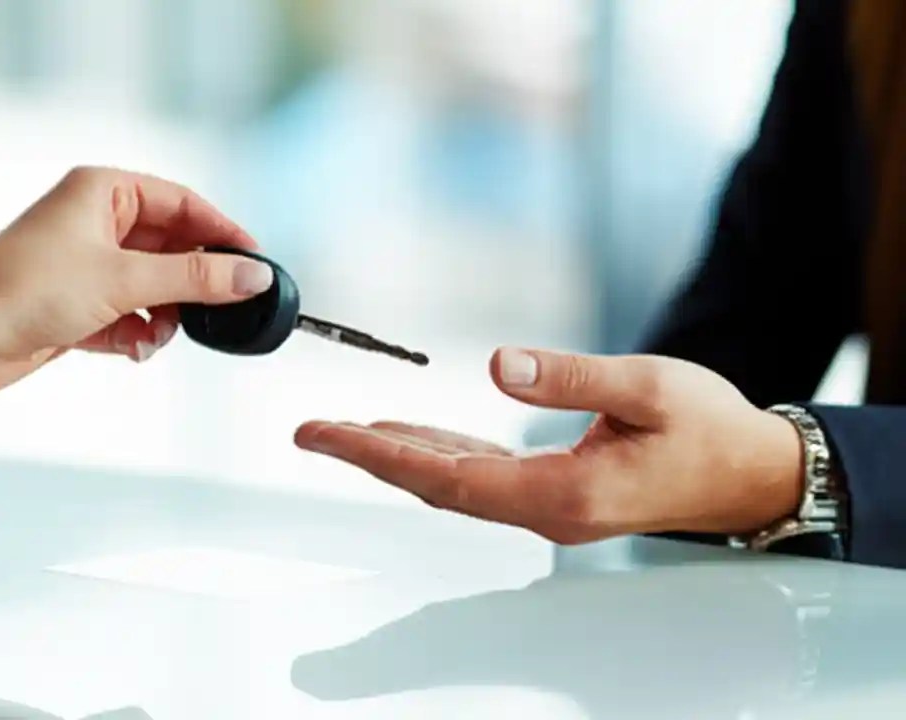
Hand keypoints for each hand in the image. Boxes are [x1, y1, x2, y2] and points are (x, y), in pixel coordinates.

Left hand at [0, 166, 271, 414]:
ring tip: (159, 335)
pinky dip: (137, 334)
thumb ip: (195, 279)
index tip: (255, 262)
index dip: (222, 232)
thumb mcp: (124, 281)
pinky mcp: (76, 306)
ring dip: (163, 316)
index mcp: (102, 191)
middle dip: (191, 285)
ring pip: (153, 287)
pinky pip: (128, 316)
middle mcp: (94, 222)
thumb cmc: (21, 289)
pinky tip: (135, 349)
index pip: (183, 203)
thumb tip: (253, 275)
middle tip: (221, 308)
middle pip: (171, 248)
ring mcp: (85, 266)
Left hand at [295, 348, 804, 542]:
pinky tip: (412, 435)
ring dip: (398, 456)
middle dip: (370, 457)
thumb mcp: (650, 387)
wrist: (751, 474)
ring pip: (453, 482)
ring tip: (345, 430)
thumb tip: (500, 365)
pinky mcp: (555, 491)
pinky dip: (438, 453)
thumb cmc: (710, 431)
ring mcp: (547, 507)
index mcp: (564, 494)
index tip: (327, 435)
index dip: (379, 455)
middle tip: (310, 432)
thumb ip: (573, 377)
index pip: (447, 476)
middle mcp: (545, 512)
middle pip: (436, 485)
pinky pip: (478, 475)